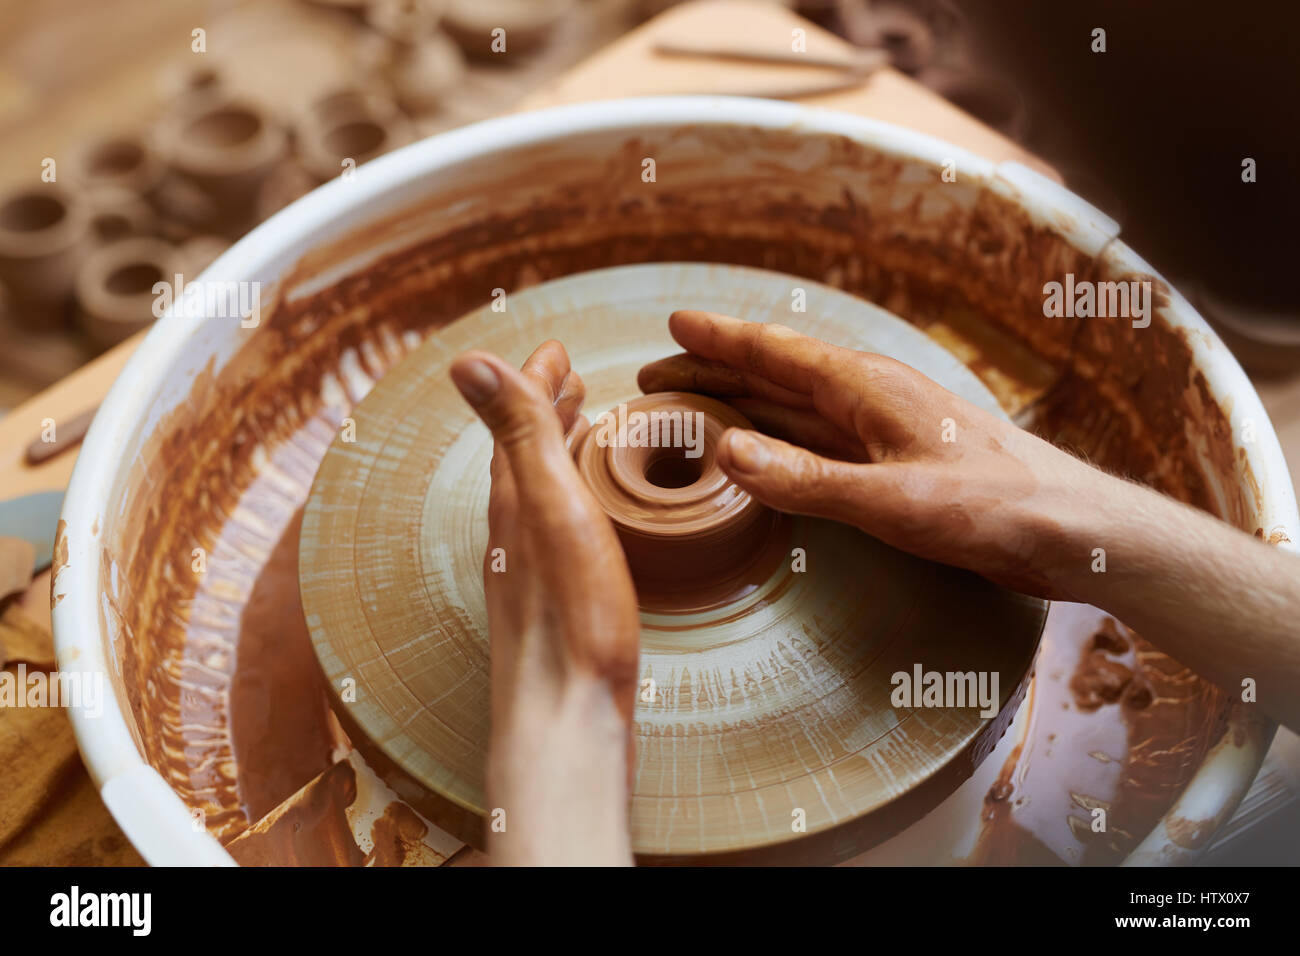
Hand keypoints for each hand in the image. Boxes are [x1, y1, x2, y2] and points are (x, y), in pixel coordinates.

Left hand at [451, 341, 639, 865]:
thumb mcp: (551, 507)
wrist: (564, 719)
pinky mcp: (550, 604)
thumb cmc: (571, 618)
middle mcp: (512, 534)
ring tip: (578, 431)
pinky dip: (566, 499)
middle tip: (567, 379)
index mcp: (515, 503)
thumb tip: (467, 361)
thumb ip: (519, 434)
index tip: (553, 350)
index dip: (533, 381)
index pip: (516, 423)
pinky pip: (552, 528)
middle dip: (543, 409)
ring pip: (536, 492)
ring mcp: (528, 571)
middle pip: (523, 454)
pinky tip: (580, 518)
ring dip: (554, 452)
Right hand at [638, 311, 1111, 598]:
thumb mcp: (894, 500)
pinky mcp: (897, 464)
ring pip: (794, 410)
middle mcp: (870, 399)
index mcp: (867, 389)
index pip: (776, 354)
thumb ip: (808, 480)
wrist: (1073, 530)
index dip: (721, 339)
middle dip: (714, 374)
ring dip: (741, 407)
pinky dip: (778, 442)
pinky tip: (764, 452)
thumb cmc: (996, 507)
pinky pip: (819, 443)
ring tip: (693, 411)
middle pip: (775, 378)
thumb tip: (728, 451)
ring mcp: (884, 431)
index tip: (674, 325)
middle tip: (657, 376)